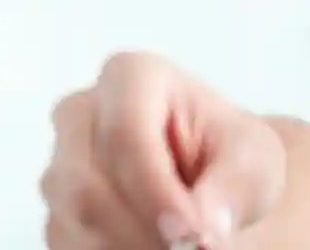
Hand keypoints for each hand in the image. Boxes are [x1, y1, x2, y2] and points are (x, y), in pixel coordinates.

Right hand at [40, 52, 286, 248]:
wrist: (214, 180)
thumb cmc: (232, 155)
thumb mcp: (254, 159)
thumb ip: (232, 187)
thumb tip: (203, 227)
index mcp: (131, 76)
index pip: (127, 135)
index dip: (155, 193)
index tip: (194, 235)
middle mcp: (80, 115)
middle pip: (87, 185)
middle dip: (143, 232)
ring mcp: (60, 164)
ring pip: (75, 222)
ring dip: (131, 248)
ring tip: (184, 249)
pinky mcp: (55, 212)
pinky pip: (71, 246)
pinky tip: (156, 249)